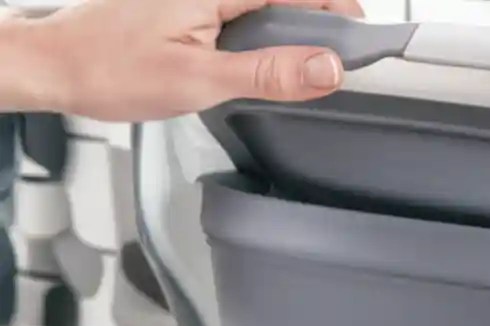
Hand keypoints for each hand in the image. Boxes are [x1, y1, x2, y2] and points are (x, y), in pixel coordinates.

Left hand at [11, 0, 364, 120]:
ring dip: (290, 24)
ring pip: (262, 2)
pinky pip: (240, 8)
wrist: (51, 65)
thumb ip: (268, 73)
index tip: (364, 38)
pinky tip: (260, 56)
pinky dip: (261, 28)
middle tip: (339, 54)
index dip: (339, 8)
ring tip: (308, 58)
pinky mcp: (184, 2)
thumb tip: (327, 67)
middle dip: (319, 17)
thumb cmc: (106, 68)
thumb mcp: (198, 80)